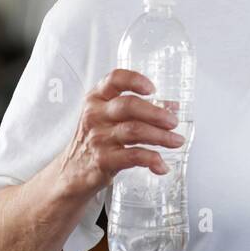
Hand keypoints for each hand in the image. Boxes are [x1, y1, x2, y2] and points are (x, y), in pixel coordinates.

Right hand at [57, 69, 184, 196]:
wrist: (72, 171)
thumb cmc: (95, 139)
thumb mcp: (109, 118)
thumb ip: (138, 110)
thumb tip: (173, 107)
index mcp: (97, 98)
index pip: (115, 79)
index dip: (135, 80)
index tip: (153, 88)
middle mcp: (95, 114)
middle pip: (129, 105)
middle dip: (157, 113)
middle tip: (174, 122)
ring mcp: (98, 137)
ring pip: (134, 131)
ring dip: (161, 136)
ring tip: (176, 140)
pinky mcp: (103, 160)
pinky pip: (133, 157)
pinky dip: (152, 160)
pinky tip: (162, 165)